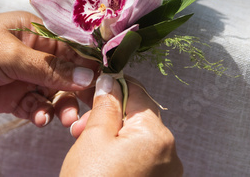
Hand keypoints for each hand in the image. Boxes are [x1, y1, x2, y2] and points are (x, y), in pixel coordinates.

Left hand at [0, 11, 97, 127]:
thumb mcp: (10, 55)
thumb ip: (50, 68)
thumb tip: (89, 75)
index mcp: (31, 28)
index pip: (70, 45)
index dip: (88, 64)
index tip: (104, 84)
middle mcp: (28, 49)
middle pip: (63, 71)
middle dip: (74, 90)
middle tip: (81, 111)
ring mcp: (16, 73)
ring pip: (50, 91)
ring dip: (58, 105)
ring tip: (60, 120)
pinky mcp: (4, 94)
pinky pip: (31, 104)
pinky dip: (38, 112)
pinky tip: (38, 119)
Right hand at [62, 74, 182, 176]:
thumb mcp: (92, 139)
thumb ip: (105, 107)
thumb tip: (110, 82)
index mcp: (157, 135)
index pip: (137, 93)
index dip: (112, 88)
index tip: (92, 90)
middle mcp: (170, 154)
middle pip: (139, 118)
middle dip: (109, 118)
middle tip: (78, 129)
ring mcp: (167, 175)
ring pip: (140, 141)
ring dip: (114, 138)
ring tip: (87, 150)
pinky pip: (143, 162)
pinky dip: (123, 158)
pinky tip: (101, 166)